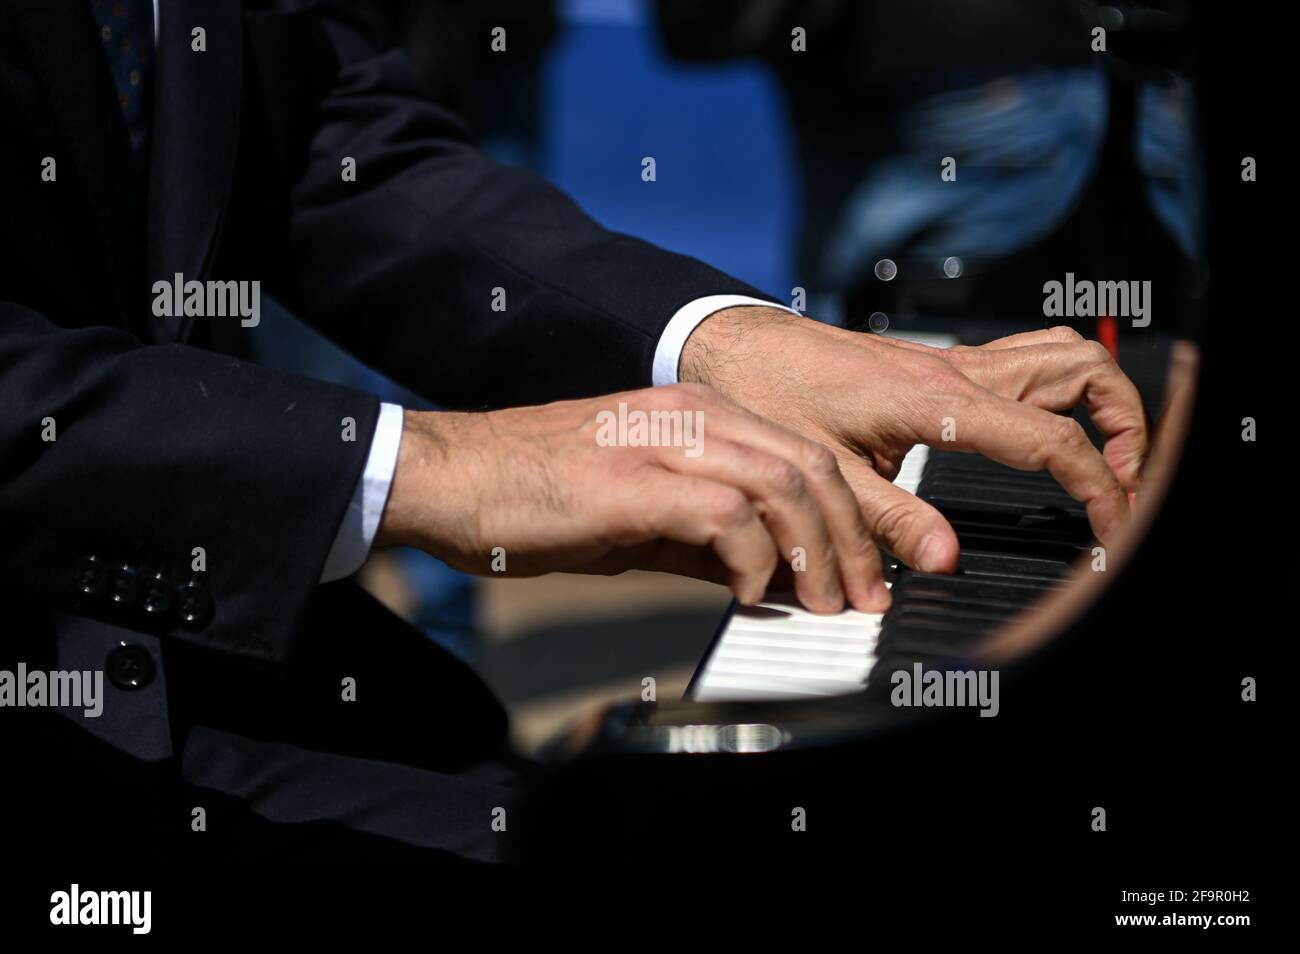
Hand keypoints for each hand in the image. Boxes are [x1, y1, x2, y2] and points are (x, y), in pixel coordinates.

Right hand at [376, 386, 890, 612]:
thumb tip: (775, 580)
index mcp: (700, 414)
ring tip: (822, 606)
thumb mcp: (643, 513)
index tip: (866, 573)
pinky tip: (750, 596)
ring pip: (784, 484)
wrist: (454, 478)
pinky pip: (727, 515)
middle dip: (851, 540)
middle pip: (812, 466)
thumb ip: (711, 539)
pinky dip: (754, 561)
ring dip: (814, 554)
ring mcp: (663, 440)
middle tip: (862, 599)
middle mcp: (693, 414)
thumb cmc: (539, 496)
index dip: (850, 517)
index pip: (806, 455)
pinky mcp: (634, 479)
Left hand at [680, 307, 1146, 573]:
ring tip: (1102, 458)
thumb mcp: (826, 472)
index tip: (1110, 527)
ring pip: (1064, 354)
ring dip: (1101, 399)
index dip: (1097, 486)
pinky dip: (1062, 388)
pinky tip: (1049, 430)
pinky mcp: (942, 363)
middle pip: (1085, 371)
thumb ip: (889, 521)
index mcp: (939, 400)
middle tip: (1121, 483)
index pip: (1051, 440)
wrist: (736, 347)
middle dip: (1126, 425)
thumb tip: (944, 560)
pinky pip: (1027, 359)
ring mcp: (955, 360)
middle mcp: (959, 370)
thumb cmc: (772, 396)